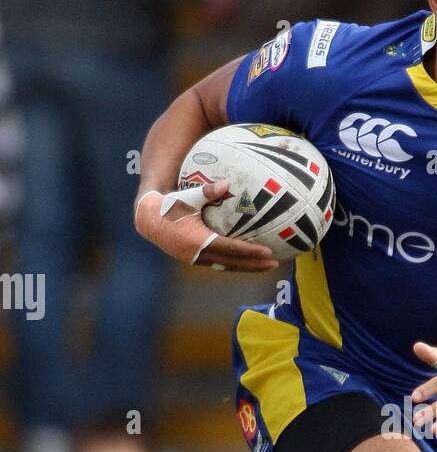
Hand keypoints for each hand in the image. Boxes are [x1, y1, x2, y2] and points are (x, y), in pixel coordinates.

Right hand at [135, 181, 277, 271]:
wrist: (148, 219)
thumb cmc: (169, 205)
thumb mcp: (188, 196)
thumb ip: (207, 191)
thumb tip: (226, 183)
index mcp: (197, 241)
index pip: (230, 249)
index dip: (250, 251)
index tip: (267, 252)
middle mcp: (197, 254)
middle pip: (232, 263)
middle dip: (254, 264)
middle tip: (274, 263)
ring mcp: (196, 259)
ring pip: (227, 266)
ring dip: (247, 267)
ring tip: (266, 266)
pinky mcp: (195, 260)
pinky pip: (220, 264)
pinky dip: (235, 263)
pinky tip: (248, 261)